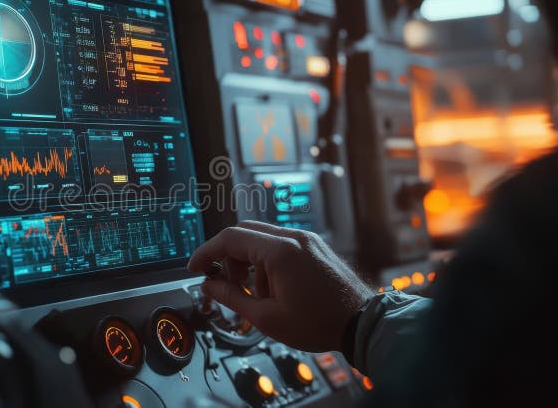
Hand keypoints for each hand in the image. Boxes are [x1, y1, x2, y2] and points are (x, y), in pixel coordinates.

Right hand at [188, 221, 372, 351]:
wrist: (362, 323)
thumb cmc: (320, 323)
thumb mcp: (266, 317)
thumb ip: (231, 297)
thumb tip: (209, 286)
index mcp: (281, 252)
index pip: (230, 239)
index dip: (207, 252)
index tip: (195, 268)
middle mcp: (294, 238)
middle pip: (245, 233)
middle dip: (228, 257)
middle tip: (225, 283)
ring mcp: (306, 240)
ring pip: (261, 239)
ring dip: (249, 262)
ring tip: (256, 295)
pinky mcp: (314, 246)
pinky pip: (280, 245)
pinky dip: (267, 262)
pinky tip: (273, 289)